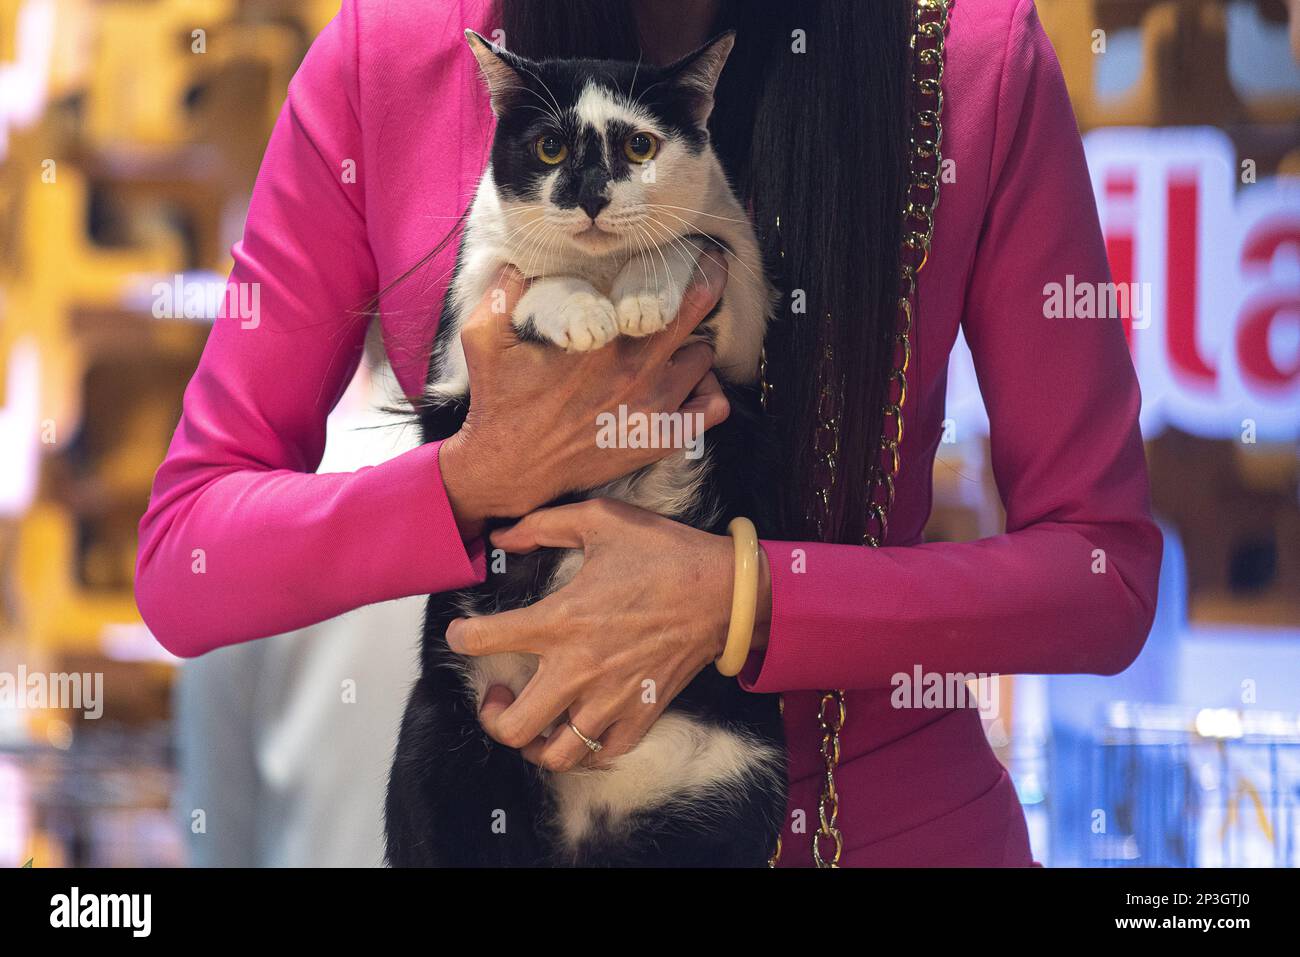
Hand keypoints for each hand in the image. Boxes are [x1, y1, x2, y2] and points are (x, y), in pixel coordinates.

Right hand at [439, 252, 730, 537]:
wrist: (508, 467)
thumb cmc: (499, 400)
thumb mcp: (484, 337)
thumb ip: (502, 290)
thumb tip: (519, 257)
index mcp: (601, 337)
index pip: (661, 285)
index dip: (681, 262)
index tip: (687, 250)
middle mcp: (636, 369)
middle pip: (698, 310)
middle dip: (705, 284)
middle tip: (706, 272)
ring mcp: (654, 407)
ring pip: (704, 358)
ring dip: (693, 346)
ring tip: (674, 344)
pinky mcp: (660, 440)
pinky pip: (713, 408)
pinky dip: (709, 392)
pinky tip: (690, 385)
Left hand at [445, 498, 771, 771]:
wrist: (725, 591)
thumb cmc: (664, 554)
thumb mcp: (601, 520)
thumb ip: (543, 525)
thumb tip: (503, 536)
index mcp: (561, 620)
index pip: (484, 641)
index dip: (461, 637)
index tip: (464, 634)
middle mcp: (579, 669)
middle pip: (513, 726)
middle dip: (492, 715)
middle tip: (497, 693)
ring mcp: (611, 699)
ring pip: (554, 754)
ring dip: (534, 742)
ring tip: (534, 719)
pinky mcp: (641, 714)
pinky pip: (600, 753)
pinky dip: (582, 749)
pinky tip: (576, 726)